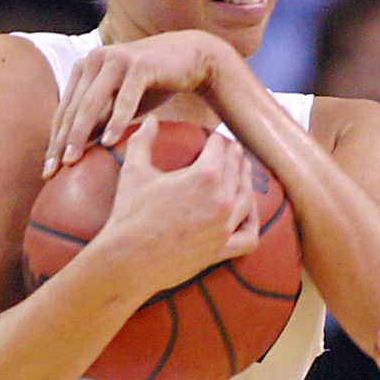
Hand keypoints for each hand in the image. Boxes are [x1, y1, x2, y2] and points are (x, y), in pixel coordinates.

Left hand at [45, 31, 233, 176]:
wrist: (192, 58)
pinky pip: (124, 98)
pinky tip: (109, 142)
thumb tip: (73, 151)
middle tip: (53, 170)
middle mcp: (95, 60)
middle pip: (73, 110)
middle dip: (61, 142)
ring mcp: (116, 60)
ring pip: (92, 104)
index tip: (47, 169)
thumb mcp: (119, 104)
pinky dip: (116, 121)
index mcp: (85, 68)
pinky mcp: (139, 65)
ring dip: (80, 134)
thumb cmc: (152, 85)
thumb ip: (97, 120)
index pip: (65, 111)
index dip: (54, 140)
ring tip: (72, 160)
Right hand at [95, 116, 259, 293]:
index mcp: (204, 176)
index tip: (215, 139)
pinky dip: (252, 223)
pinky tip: (248, 213)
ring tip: (243, 174)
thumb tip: (150, 120)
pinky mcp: (221, 249)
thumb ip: (143, 141)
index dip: (216, 141)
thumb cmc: (129, 214)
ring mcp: (224, 227)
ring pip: (246, 198)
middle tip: (233, 150)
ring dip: (246, 182)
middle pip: (236, 170)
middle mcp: (221, 200)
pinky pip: (249, 236)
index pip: (219, 149)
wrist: (127, 260)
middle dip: (235, 157)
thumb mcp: (133, 171)